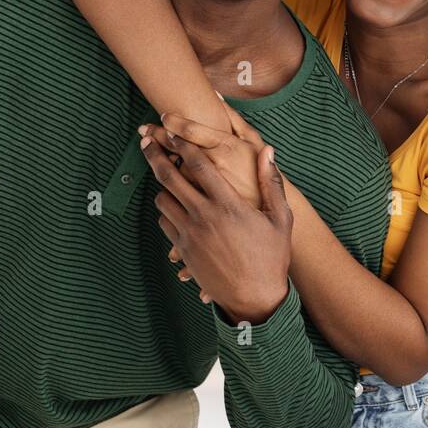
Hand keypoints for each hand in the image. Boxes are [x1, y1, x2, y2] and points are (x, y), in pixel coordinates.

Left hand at [140, 133, 292, 323]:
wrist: (254, 298)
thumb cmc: (272, 256)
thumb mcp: (280, 218)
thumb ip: (271, 182)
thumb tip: (268, 151)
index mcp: (229, 205)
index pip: (199, 165)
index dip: (183, 143)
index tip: (172, 129)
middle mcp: (204, 216)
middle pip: (170, 177)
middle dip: (156, 155)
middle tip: (147, 140)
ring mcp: (190, 234)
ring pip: (162, 200)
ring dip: (162, 185)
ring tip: (164, 174)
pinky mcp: (183, 249)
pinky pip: (164, 222)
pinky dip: (167, 211)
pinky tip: (175, 206)